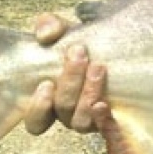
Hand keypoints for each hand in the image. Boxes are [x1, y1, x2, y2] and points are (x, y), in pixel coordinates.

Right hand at [23, 12, 108, 134]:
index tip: (46, 84)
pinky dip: (104, 118)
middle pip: (63, 111)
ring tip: (98, 67)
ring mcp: (92, 120)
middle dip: (70, 83)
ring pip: (82, 121)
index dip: (37, 109)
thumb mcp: (63, 30)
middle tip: (79, 53)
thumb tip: (47, 34)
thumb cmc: (81, 43)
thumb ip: (49, 26)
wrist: (116, 46)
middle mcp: (69, 115)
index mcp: (50, 100)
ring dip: (88, 94)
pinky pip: (106, 127)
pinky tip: (105, 103)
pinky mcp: (113, 118)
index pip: (36, 122)